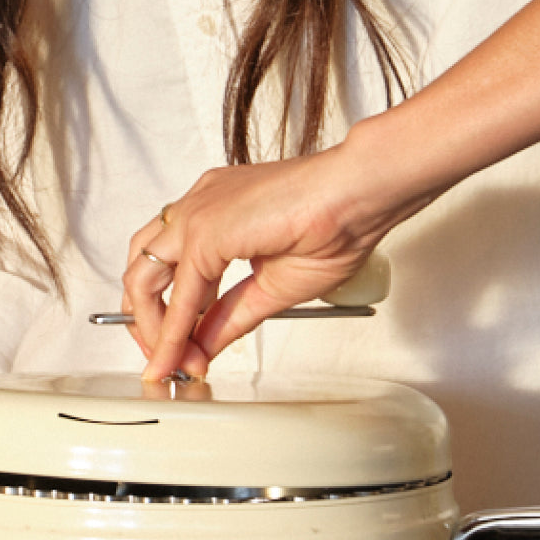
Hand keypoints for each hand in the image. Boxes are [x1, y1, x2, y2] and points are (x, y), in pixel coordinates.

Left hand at [123, 0, 539, 381]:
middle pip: (151, 255)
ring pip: (155, 264)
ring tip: (170, 367)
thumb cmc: (362, 207)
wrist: (393, 172)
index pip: (178, 257)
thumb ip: (254, 298)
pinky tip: (181, 352)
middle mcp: (210, 198)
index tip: (168, 351)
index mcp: (229, 209)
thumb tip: (231, 335)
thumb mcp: (299, 265)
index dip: (165, 306)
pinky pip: (182, 274)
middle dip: (146, 313)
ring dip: (156, 320)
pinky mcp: (225, 211)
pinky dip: (174, 315)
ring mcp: (212, 200)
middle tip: (160, 364)